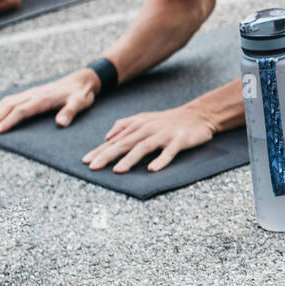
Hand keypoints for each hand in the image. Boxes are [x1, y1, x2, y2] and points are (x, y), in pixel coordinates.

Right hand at [0, 68, 98, 132]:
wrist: (83, 79)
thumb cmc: (81, 93)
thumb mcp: (80, 103)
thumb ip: (70, 112)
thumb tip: (60, 123)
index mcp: (43, 98)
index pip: (21, 111)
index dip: (8, 121)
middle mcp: (34, 94)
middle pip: (10, 106)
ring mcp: (31, 93)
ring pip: (8, 102)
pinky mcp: (31, 93)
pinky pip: (11, 99)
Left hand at [82, 105, 215, 173]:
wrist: (198, 114)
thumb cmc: (169, 120)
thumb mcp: (144, 118)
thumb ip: (125, 125)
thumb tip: (107, 136)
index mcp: (138, 125)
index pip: (116, 140)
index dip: (100, 150)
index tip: (86, 161)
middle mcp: (148, 129)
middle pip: (125, 143)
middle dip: (108, 155)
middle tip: (94, 167)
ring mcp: (164, 135)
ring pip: (144, 147)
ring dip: (130, 159)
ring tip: (118, 170)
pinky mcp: (180, 140)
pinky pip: (169, 152)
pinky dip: (160, 160)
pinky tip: (152, 169)